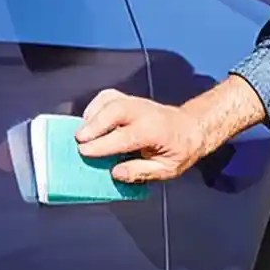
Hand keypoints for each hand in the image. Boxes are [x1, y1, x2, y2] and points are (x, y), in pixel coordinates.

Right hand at [74, 89, 212, 183]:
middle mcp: (144, 112)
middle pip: (115, 110)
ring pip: (110, 99)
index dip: (103, 144)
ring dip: (92, 114)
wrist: (191, 127)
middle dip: (94, 124)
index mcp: (155, 131)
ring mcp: (136, 102)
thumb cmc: (180, 150)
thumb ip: (142, 171)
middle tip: (78, 139)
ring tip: (82, 132)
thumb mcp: (168, 169)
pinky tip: (89, 120)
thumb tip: (116, 172)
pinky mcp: (129, 99)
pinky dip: (95, 106)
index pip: (125, 136)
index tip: (85, 151)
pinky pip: (108, 96)